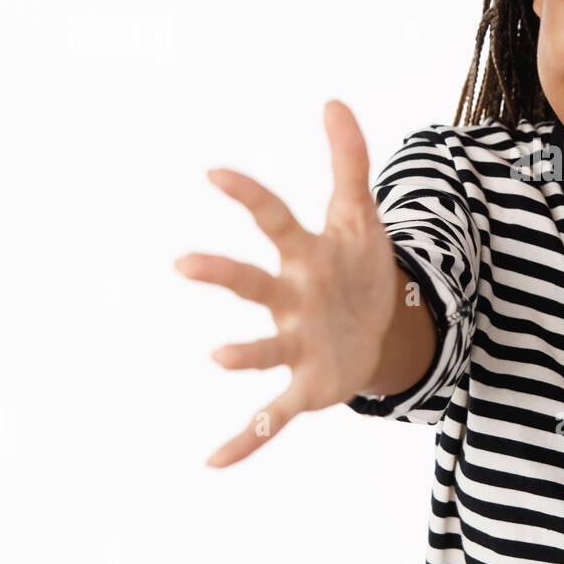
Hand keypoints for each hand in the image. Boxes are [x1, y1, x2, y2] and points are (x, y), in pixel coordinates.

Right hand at [175, 101, 398, 467]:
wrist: (380, 328)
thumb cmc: (358, 267)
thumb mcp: (362, 215)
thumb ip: (349, 160)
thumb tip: (334, 100)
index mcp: (304, 255)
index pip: (275, 220)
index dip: (250, 196)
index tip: (215, 173)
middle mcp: (289, 299)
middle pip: (253, 284)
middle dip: (223, 274)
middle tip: (183, 263)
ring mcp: (294, 344)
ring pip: (262, 350)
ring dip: (241, 354)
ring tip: (219, 357)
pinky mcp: (307, 385)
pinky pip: (273, 415)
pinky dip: (246, 438)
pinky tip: (212, 463)